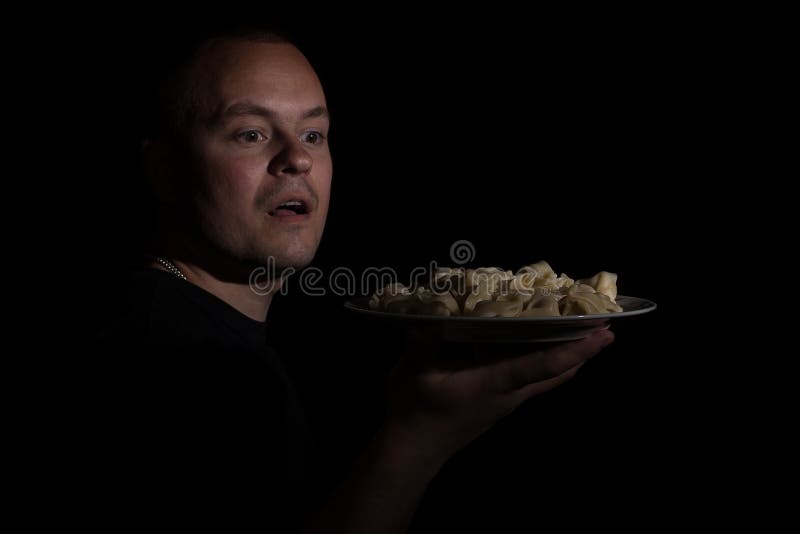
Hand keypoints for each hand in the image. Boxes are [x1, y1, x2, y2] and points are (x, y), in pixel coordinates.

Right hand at [386, 329, 614, 459]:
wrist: (412, 450)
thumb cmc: (417, 411)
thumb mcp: (415, 370)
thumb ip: (424, 339)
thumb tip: (432, 310)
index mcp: (496, 383)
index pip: (546, 366)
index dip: (577, 350)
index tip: (605, 334)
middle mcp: (509, 393)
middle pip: (557, 374)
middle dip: (582, 351)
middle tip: (600, 324)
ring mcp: (505, 401)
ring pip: (545, 378)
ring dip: (564, 355)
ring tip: (574, 327)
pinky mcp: (496, 402)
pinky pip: (528, 378)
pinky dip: (541, 358)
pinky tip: (529, 340)